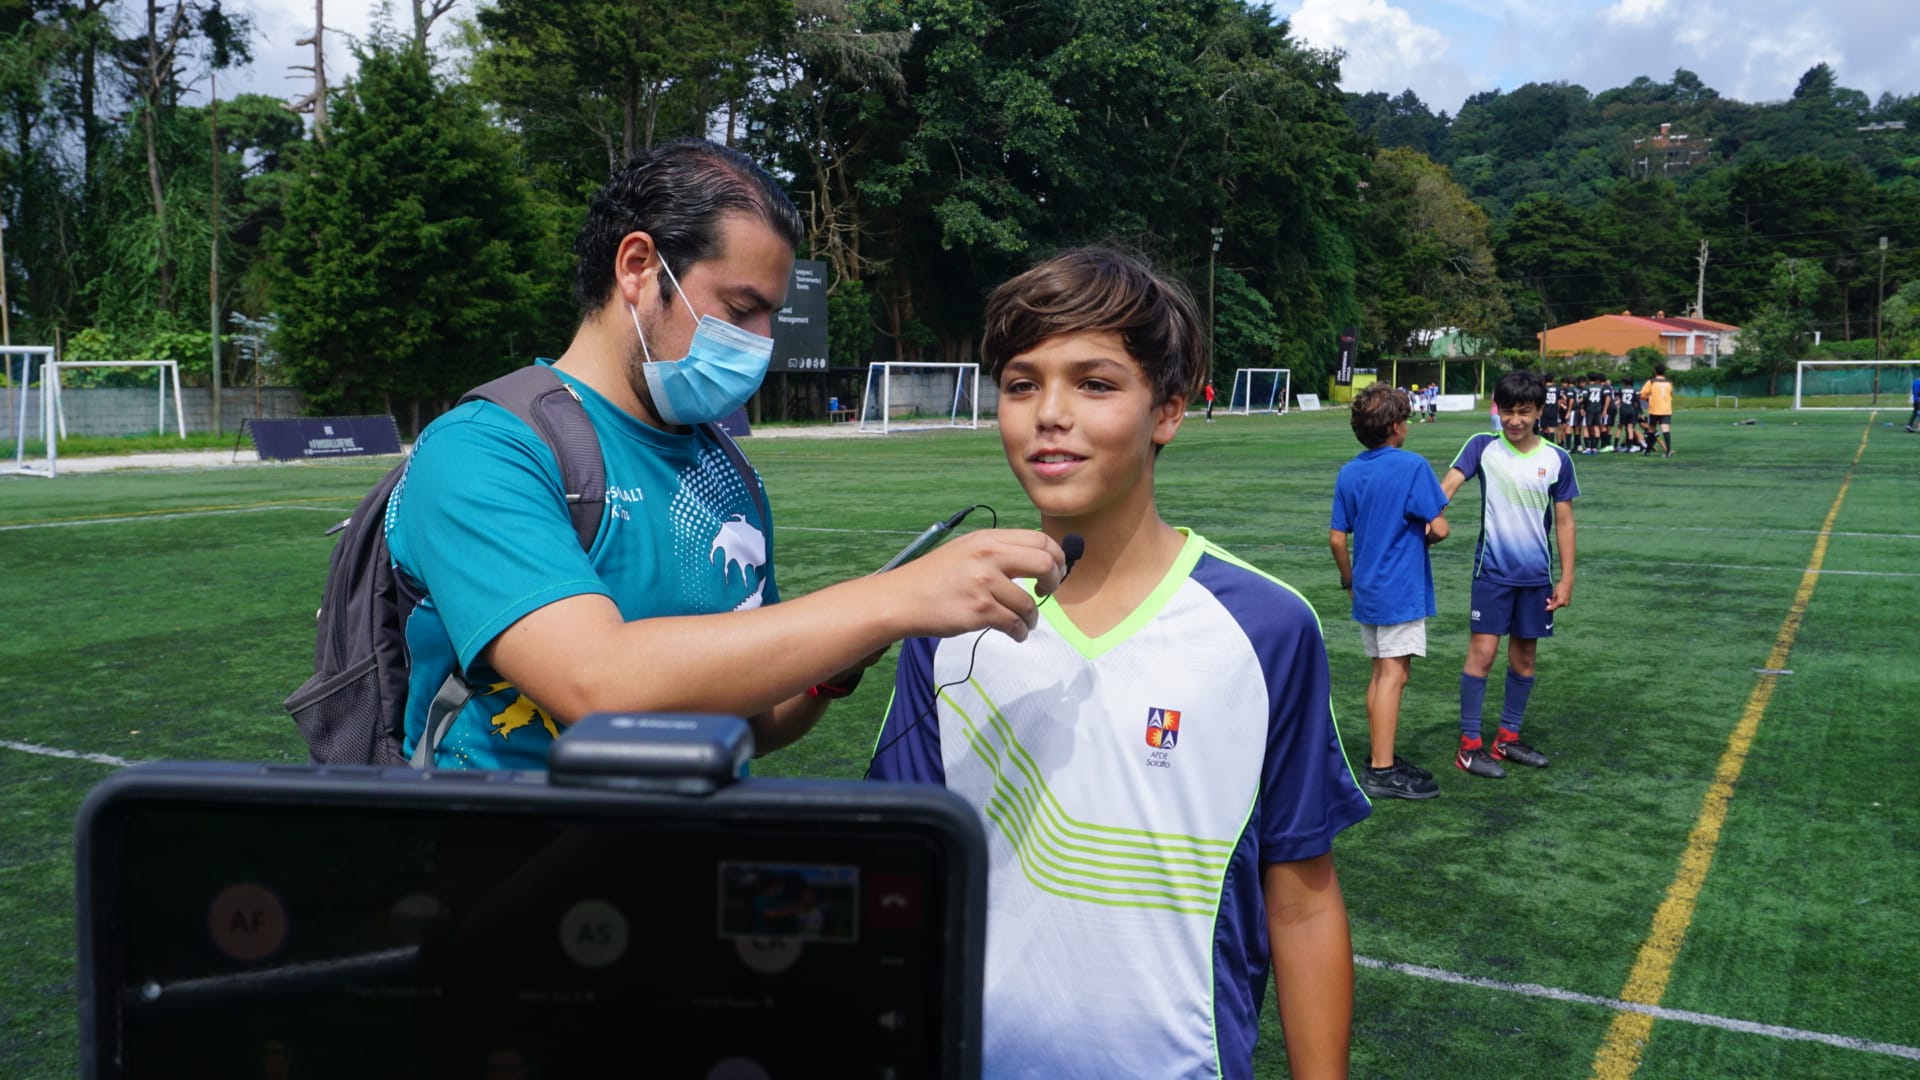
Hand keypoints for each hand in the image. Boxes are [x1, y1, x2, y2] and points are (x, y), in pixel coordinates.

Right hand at [887, 529, 1064, 641]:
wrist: (901, 599)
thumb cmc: (934, 577)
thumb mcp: (966, 549)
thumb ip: (999, 551)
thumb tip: (1037, 561)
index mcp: (988, 538)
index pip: (1040, 540)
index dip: (1056, 557)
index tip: (1054, 571)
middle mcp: (988, 555)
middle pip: (1044, 563)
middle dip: (1054, 581)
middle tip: (1047, 592)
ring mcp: (984, 583)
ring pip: (1029, 602)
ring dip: (1032, 617)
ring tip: (1024, 622)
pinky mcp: (979, 610)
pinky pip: (1014, 623)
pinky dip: (1019, 632)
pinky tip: (1015, 633)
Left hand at [1546, 580, 1571, 611]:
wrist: (1567, 583)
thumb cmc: (1560, 587)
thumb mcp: (1554, 593)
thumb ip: (1553, 600)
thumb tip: (1549, 606)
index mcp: (1560, 602)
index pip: (1553, 607)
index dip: (1549, 608)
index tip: (1545, 609)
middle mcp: (1565, 604)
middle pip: (1556, 607)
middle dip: (1551, 604)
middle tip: (1547, 599)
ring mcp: (1567, 603)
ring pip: (1559, 605)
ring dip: (1555, 602)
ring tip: (1554, 596)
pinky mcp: (1568, 601)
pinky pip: (1562, 603)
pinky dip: (1558, 601)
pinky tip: (1557, 596)